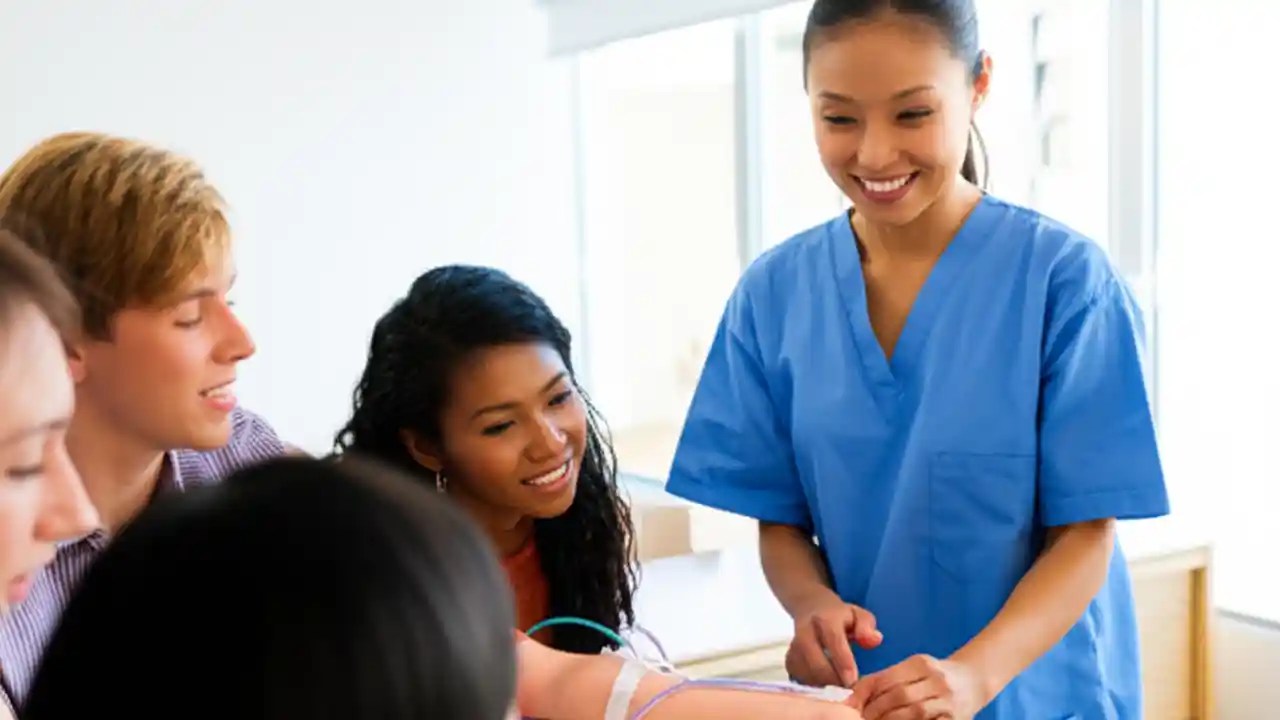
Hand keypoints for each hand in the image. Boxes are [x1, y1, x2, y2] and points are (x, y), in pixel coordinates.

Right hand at [786, 595, 882, 687]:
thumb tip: (874, 640)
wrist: (810, 607)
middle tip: (847, 690)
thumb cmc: (841, 617)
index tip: (852, 681)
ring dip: (820, 683)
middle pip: (813, 658)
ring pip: (802, 669)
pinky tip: (822, 685)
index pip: (833, 640)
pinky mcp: (788, 657)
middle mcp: (805, 629)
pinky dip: (809, 683)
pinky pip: (795, 674)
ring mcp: (793, 644)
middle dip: (831, 678)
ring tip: (837, 689)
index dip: (843, 661)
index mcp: (826, 618)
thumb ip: (867, 627)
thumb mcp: (859, 615)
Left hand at [847, 654, 986, 719]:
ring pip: (913, 713)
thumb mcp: (914, 668)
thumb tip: (855, 694)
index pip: (888, 678)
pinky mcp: (956, 719)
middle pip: (899, 696)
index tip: (851, 703)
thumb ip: (888, 678)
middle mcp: (937, 680)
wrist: (974, 679)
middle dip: (876, 709)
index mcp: (922, 663)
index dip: (866, 692)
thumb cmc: (935, 675)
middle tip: (861, 718)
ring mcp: (948, 701)